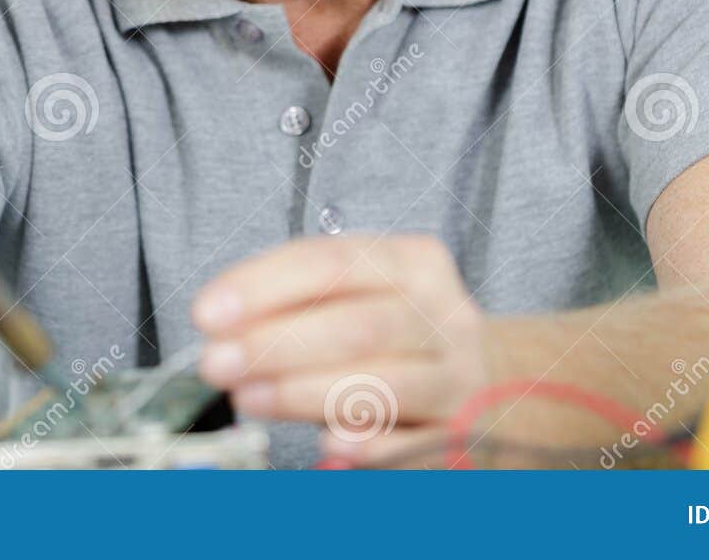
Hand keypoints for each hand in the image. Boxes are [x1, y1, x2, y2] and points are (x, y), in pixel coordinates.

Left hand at [192, 233, 490, 466]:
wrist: (499, 377)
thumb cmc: (404, 327)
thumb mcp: (365, 290)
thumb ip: (301, 300)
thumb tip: (225, 325)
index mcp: (414, 263)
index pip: (331, 264)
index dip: (263, 287)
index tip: (209, 312)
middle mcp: (443, 316)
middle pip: (357, 325)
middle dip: (276, 344)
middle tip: (216, 362)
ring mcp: (457, 378)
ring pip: (383, 384)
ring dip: (305, 393)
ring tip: (249, 398)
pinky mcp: (460, 435)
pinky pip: (412, 444)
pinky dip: (369, 445)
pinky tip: (328, 445)